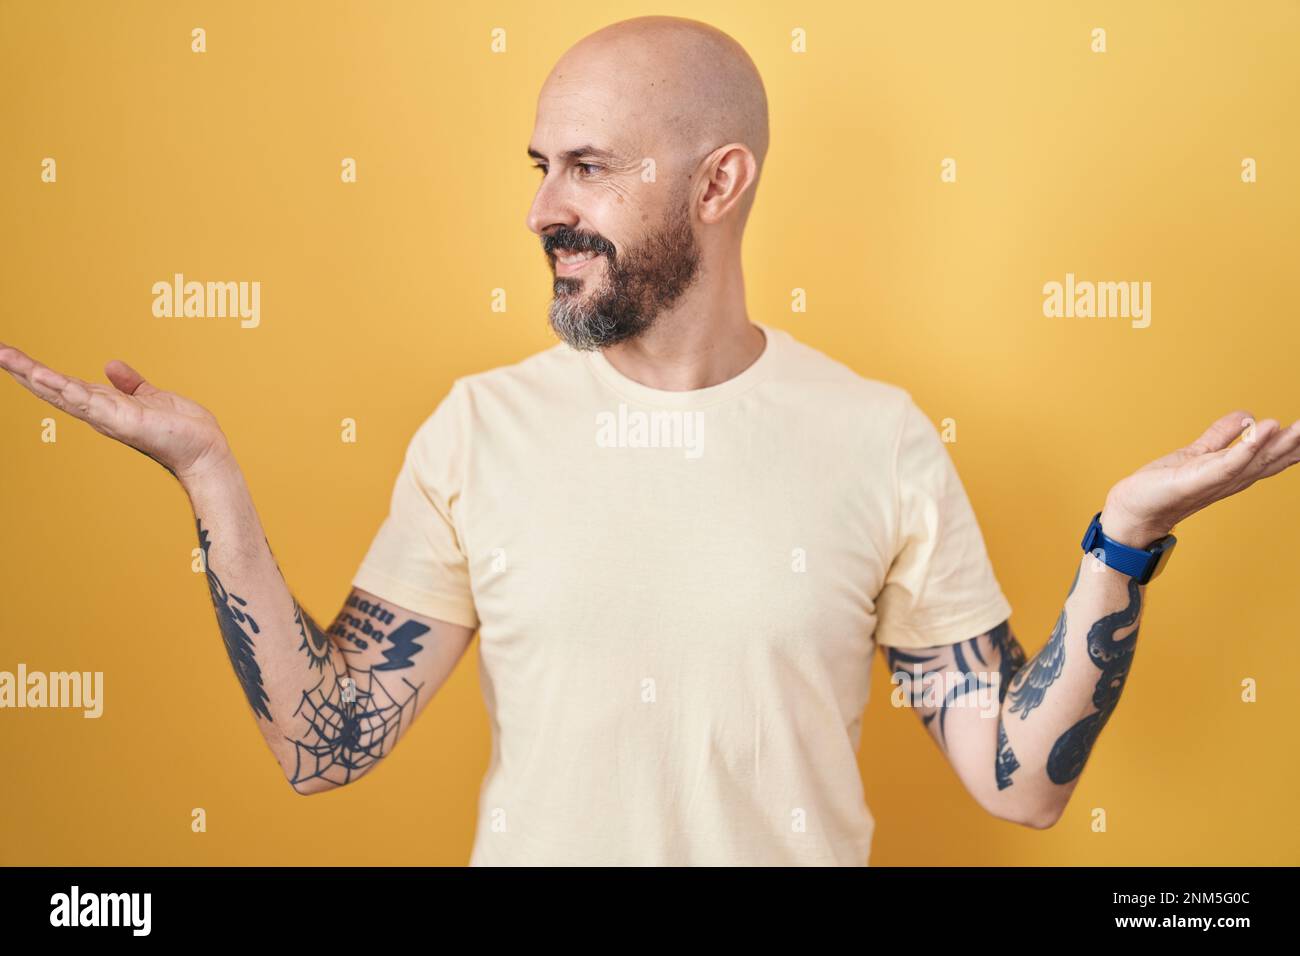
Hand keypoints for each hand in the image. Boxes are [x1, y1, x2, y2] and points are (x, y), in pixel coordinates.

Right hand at [0, 340, 232, 487]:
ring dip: (32, 375)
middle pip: (52, 387)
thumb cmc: (181, 430)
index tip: (9, 353)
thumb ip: (130, 383)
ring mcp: (108, 417)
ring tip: (5, 356)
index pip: (62, 384)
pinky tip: (41, 376)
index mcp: (105, 404)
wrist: (205, 452)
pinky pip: (88, 401)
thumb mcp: (151, 397)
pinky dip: (64, 388)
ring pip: (62, 392)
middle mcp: (100, 412)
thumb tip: (110, 365)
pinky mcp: (123, 420)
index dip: (35, 370)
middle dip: (21, 370)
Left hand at [1101, 409, 1299, 547]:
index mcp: (1233, 471)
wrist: (1134, 509)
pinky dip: (1247, 446)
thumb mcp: (1198, 453)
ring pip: (1256, 459)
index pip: (1271, 455)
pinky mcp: (1197, 480)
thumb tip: (1246, 415)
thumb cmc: (1164, 485)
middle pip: (1271, 458)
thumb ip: (1222, 435)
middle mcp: (1230, 478)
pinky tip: (1264, 428)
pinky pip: (1227, 462)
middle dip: (1296, 444)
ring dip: (1281, 443)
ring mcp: (1215, 480)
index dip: (1294, 444)